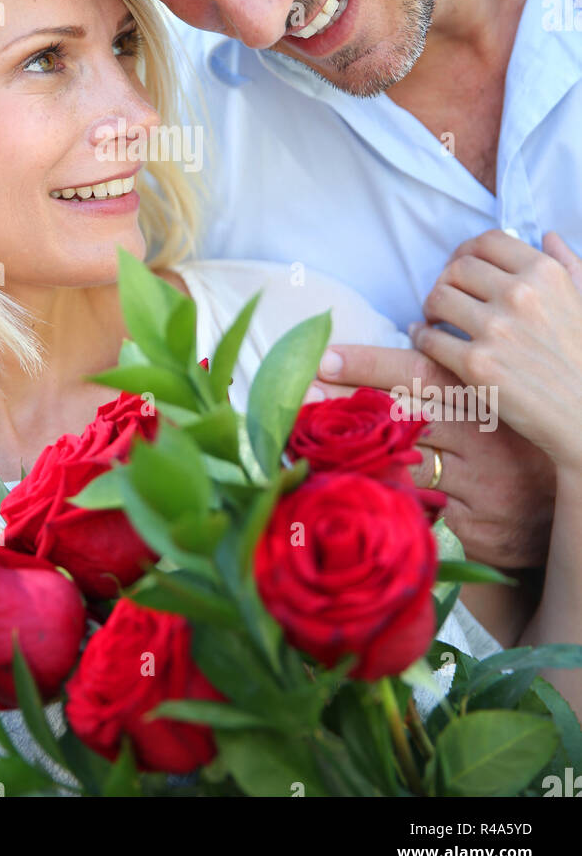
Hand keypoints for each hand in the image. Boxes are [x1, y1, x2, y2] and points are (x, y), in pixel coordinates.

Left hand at [315, 342, 555, 567]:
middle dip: (347, 407)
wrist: (565, 505)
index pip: (419, 373)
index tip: (324, 357)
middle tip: (300, 397)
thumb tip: (411, 330)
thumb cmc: (517, 441)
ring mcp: (480, 483)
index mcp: (486, 396)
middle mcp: (484, 436)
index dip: (369, 364)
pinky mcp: (477, 524)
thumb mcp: (497, 401)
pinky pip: (423, 508)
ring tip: (308, 444)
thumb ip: (456, 372)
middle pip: (401, 416)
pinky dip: (389, 497)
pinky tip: (352, 489)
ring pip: (405, 466)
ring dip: (355, 456)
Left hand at [412, 230, 581, 471]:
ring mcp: (496, 330)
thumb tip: (547, 236)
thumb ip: (569, 266)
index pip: (488, 241)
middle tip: (444, 297)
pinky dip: (422, 337)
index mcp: (545, 274)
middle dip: (445, 280)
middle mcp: (520, 295)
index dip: (467, 252)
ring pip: (438, 298)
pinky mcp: (477, 366)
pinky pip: (430, 339)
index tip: (460, 268)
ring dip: (430, 307)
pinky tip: (425, 340)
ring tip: (435, 319)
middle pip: (457, 268)